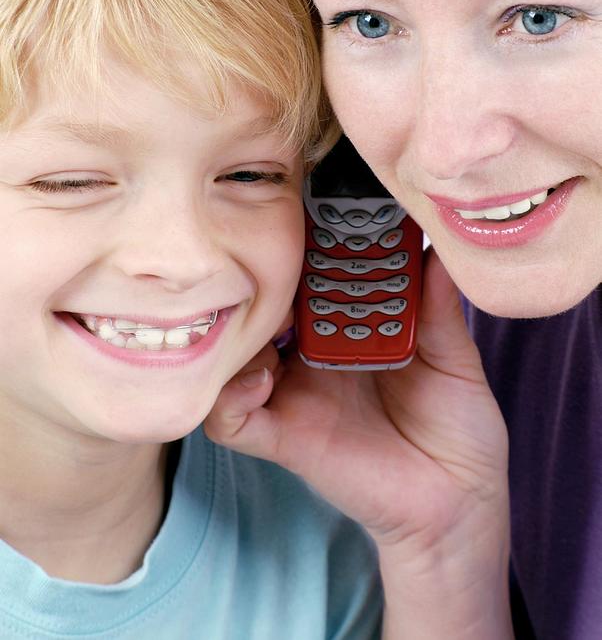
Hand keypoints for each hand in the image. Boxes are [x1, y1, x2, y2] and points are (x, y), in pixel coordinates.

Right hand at [205, 249, 512, 636]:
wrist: (460, 502)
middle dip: (264, 280)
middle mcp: (311, 356)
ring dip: (236, 329)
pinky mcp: (283, 437)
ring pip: (232, 353)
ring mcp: (292, 395)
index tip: (306, 219)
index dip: (302, 251)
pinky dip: (230, 393)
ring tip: (267, 316)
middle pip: (265, 307)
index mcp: (349, 330)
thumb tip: (438, 249)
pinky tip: (264, 376)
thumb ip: (439, 308)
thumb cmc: (460, 429)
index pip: (309, 279)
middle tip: (275, 259)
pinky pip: (228, 417)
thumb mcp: (455, 359)